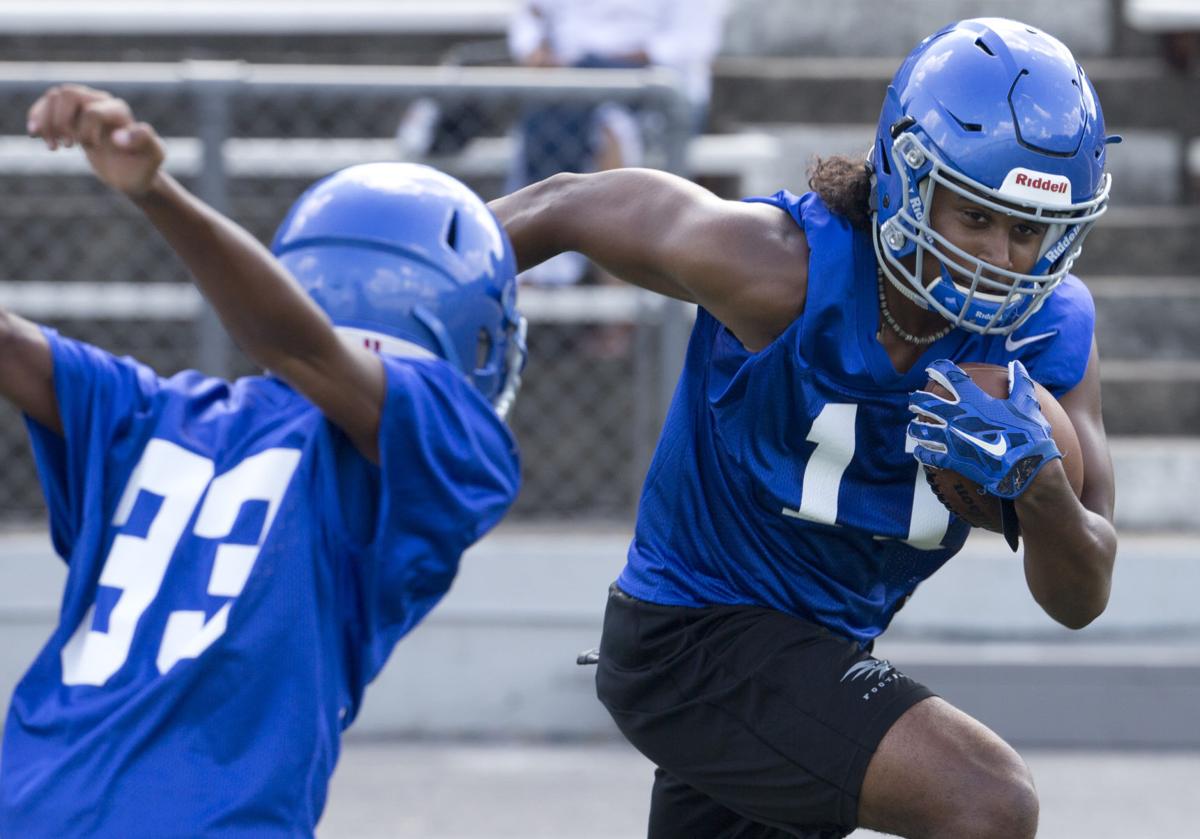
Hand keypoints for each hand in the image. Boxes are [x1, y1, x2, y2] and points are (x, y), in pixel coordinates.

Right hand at [27, 84, 164, 196]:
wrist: (133, 175)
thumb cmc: (144, 166)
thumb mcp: (153, 157)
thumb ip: (144, 141)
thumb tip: (118, 137)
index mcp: (119, 110)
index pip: (92, 111)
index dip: (86, 132)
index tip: (94, 149)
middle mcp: (101, 102)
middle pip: (68, 93)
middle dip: (61, 121)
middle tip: (69, 147)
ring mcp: (84, 107)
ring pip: (54, 96)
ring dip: (46, 121)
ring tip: (54, 147)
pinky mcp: (72, 117)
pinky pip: (46, 105)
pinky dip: (37, 118)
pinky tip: (36, 136)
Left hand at [906, 359, 1061, 498]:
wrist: (1026, 468)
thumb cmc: (1028, 434)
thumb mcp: (1026, 404)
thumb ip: (1019, 382)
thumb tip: (1017, 365)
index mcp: (974, 400)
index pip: (951, 377)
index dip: (939, 369)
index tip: (932, 368)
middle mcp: (957, 417)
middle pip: (927, 403)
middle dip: (917, 400)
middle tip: (913, 400)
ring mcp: (952, 439)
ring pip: (922, 431)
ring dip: (915, 429)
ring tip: (913, 428)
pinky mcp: (952, 459)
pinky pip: (929, 456)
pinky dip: (922, 453)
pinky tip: (920, 452)